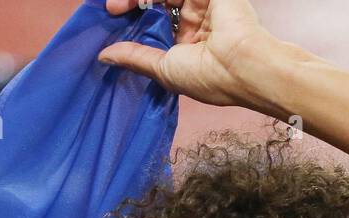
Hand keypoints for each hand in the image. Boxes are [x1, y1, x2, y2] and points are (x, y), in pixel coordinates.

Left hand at [99, 0, 272, 107]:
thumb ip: (136, 58)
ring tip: (119, 4)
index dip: (134, 20)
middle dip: (133, 3)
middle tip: (112, 8)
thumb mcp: (164, 70)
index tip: (112, 19)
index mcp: (191, 43)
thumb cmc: (209, 78)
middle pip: (158, 2)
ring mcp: (204, 2)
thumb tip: (105, 57)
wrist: (243, 65)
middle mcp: (197, 20)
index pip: (157, 24)